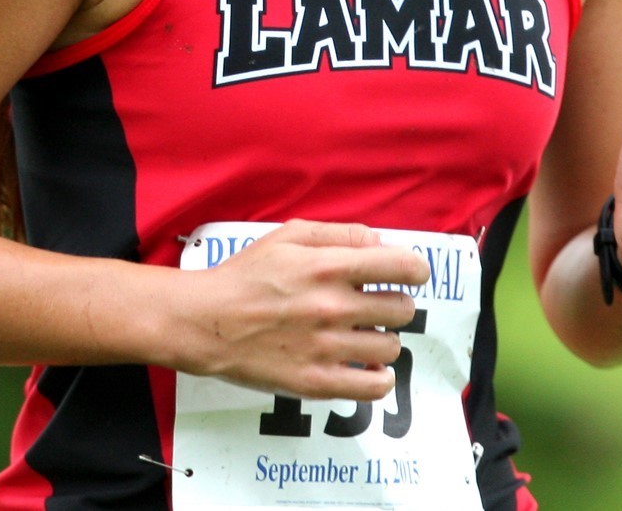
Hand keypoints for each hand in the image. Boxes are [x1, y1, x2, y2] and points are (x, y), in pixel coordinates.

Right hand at [164, 219, 430, 401]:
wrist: (206, 321)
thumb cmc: (245, 275)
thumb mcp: (288, 236)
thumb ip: (340, 234)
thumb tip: (381, 243)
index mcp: (329, 266)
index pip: (404, 267)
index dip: (416, 270)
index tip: (409, 275)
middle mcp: (333, 306)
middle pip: (403, 309)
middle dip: (394, 303)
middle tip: (374, 305)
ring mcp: (326, 347)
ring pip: (391, 347)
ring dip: (382, 339)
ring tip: (361, 335)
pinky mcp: (316, 381)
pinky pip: (374, 387)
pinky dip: (379, 378)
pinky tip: (368, 367)